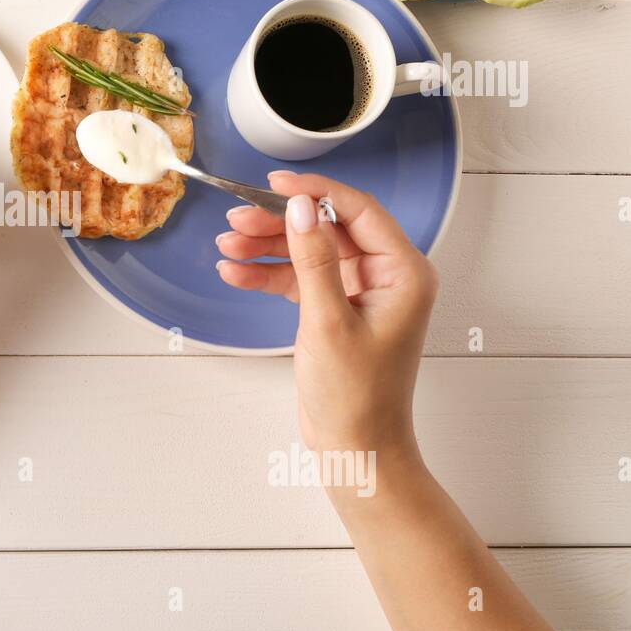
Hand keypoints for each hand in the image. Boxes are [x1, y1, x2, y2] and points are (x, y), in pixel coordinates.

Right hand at [215, 171, 436, 457]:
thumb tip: (301, 207)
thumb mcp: (327, 321)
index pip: (358, 211)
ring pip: (310, 252)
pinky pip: (301, 280)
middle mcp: (388, 276)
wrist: (355, 448)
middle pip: (328, 228)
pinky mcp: (338, 310)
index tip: (275, 182)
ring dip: (268, 248)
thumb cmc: (356, 396)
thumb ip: (314, 259)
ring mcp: (362, 293)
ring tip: (227, 246)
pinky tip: (236, 273)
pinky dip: (269, 276)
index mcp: (404, 272)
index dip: (314, 191)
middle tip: (237, 219)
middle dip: (280, 223)